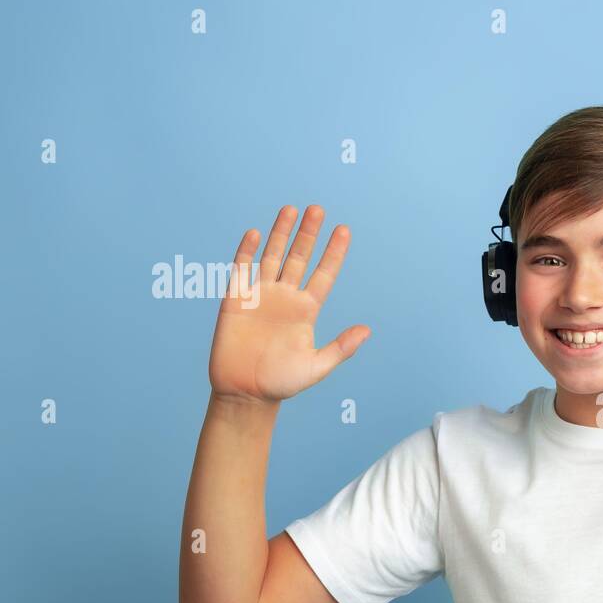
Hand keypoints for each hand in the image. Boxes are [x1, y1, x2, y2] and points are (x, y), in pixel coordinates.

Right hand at [208, 204, 368, 404]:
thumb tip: (367, 330)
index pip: (324, 274)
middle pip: (299, 258)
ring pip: (272, 257)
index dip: (334, 253)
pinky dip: (247, 251)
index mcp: (307, 310)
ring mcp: (260, 296)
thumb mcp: (317, 366)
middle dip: (308, 234)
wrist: (245, 394)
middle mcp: (285, 298)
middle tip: (318, 209)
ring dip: (281, 233)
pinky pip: (242, 270)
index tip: (344, 230)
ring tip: (291, 209)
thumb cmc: (282, 383)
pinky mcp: (235, 300)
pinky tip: (256, 233)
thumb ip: (341, 347)